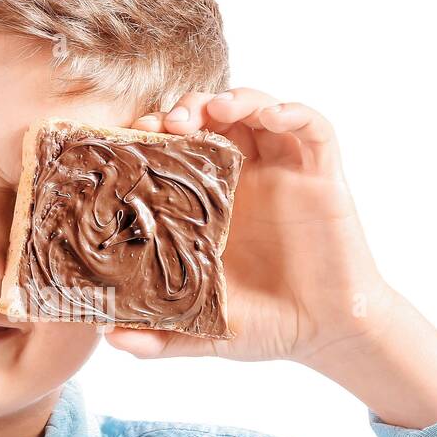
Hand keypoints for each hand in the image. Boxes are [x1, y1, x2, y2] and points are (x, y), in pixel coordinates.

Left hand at [102, 89, 398, 364]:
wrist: (326, 332)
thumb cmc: (267, 326)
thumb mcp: (203, 332)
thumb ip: (159, 337)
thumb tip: (110, 338)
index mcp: (212, 205)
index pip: (178, 152)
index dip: (155, 137)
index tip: (131, 138)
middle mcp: (245, 179)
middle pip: (214, 120)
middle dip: (189, 109)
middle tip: (168, 121)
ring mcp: (284, 172)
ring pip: (258, 110)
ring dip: (235, 98)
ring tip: (214, 109)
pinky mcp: (322, 174)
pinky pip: (313, 127)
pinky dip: (293, 110)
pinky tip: (271, 115)